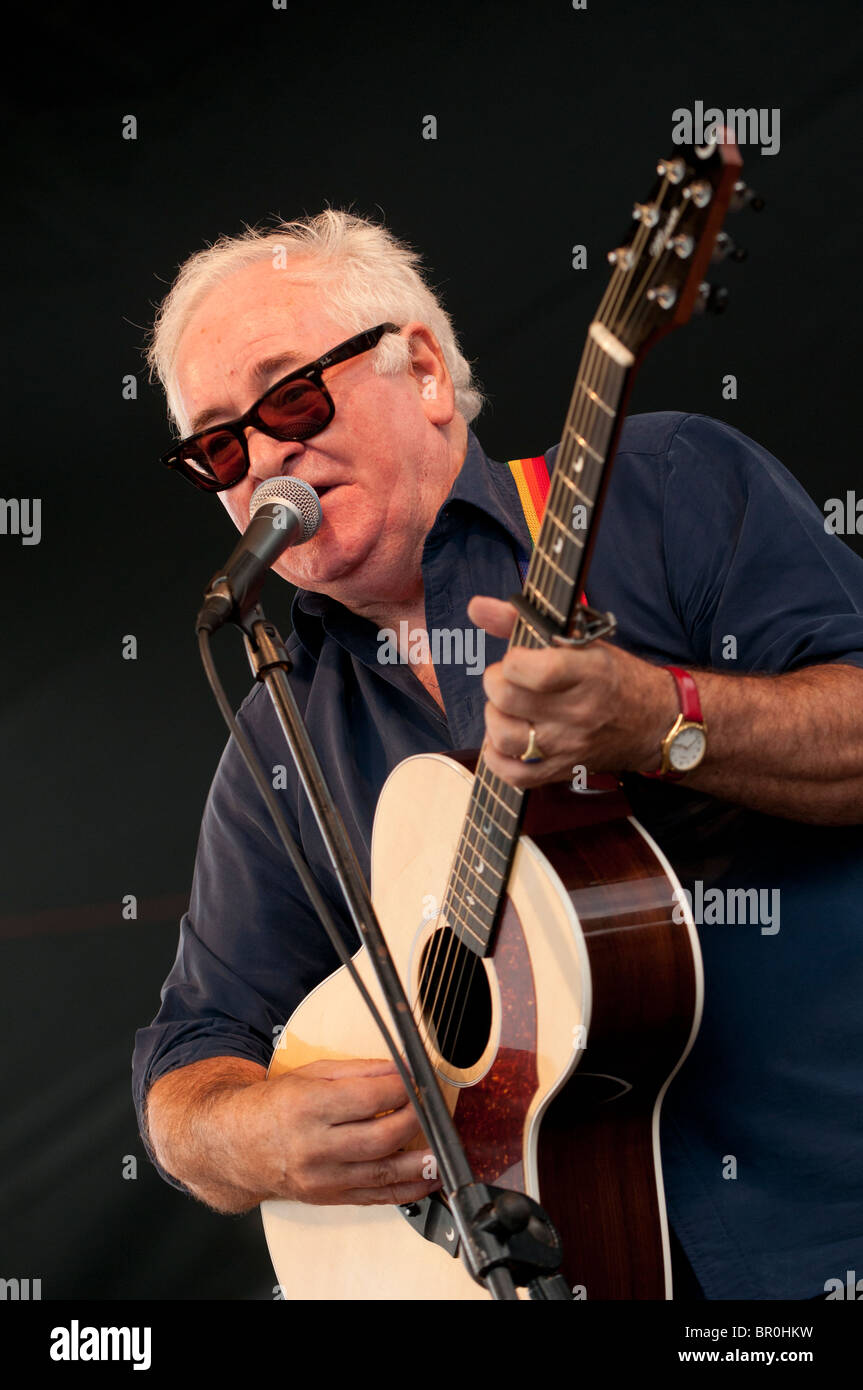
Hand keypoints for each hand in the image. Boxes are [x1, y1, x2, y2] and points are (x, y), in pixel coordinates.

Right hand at [246, 1058, 441, 1205]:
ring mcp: (321, 1177)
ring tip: (441, 1151)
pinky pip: (374, 1199)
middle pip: (380, 1137)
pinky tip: (425, 1180)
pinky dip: (406, 1191)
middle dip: (415, 1120)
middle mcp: (314, 1146)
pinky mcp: (327, 1198)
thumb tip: (401, 1069)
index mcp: (308, 1107)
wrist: (237, 1145)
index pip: (369, 1098)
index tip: (419, 1079)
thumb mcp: (312, 1073)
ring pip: (381, 1173)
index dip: (402, 1088)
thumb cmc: (275, 1105)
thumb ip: (360, 1071)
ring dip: (419, 1163)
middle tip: (432, 1108)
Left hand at [467, 595, 677, 788]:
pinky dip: (497, 757)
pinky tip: (505, 739)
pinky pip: (512, 774)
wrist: (652, 723)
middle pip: (508, 699)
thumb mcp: (581, 639)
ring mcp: (568, 746)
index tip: (517, 658)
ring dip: (494, 717)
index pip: (538, 671)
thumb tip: (477, 606)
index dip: (513, 661)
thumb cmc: (613, 676)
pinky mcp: (561, 771)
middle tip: (506, 679)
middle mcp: (579, 712)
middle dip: (495, 682)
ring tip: (506, 708)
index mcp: (590, 673)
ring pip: (504, 736)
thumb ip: (522, 621)